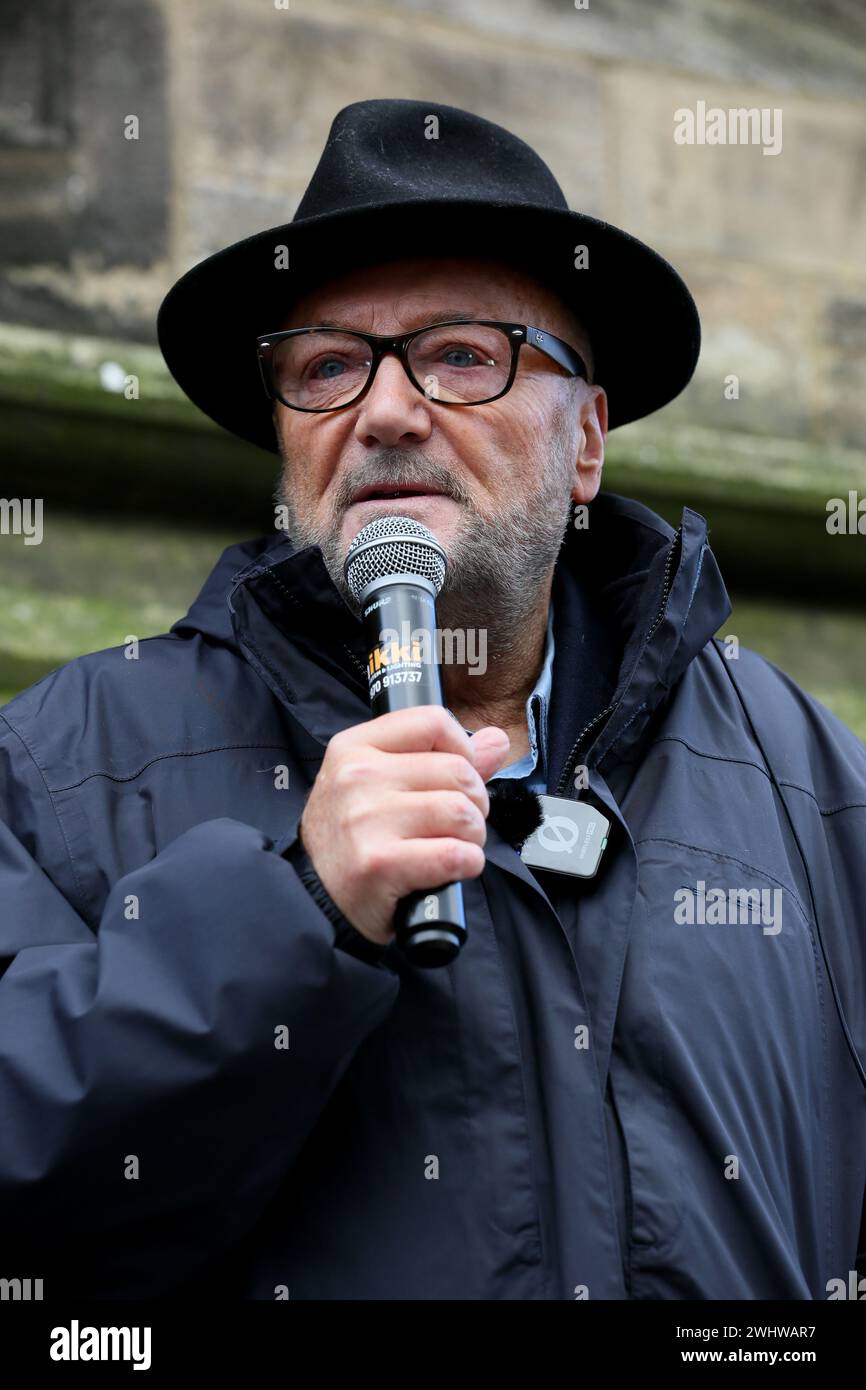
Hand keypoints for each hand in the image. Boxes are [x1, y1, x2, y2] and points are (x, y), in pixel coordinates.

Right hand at [298, 707, 510, 945]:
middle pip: (458, 771)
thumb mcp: (380, 783)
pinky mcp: (379, 863)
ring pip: (462, 812)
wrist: (313, 896)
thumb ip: (441, 759)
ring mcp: (366, 819)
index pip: (432, 721)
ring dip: (472, 837)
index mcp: (355, 747)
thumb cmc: (352, 837)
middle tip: (458, 824)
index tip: (458, 777)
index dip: (462, 749)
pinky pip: (455, 854)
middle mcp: (357, 776)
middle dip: (474, 803)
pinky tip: (451, 869)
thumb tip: (496, 740)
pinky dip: (467, 865)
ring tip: (452, 846)